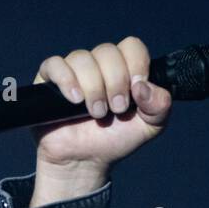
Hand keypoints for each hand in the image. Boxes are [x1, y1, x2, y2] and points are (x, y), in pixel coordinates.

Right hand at [27, 36, 172, 206]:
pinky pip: (55, 64)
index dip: (136, 64)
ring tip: (96, 113)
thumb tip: (143, 85)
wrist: (85, 161)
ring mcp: (73, 70)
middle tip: (116, 109)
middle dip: (115, 81)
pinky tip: (74, 100)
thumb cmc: (115, 140)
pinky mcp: (48, 80)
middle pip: (107, 51)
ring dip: (93, 87)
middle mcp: (99, 65)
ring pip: (82, 58)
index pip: (132, 46)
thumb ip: (160, 105)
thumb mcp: (149, 126)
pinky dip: (66, 80)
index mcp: (125, 69)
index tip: (135, 92)